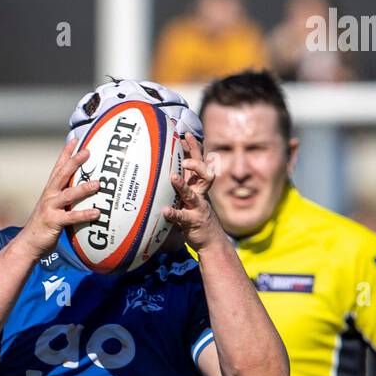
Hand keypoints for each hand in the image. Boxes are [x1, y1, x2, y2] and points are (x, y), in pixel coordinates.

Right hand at [19, 141, 100, 260]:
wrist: (28, 243)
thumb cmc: (44, 226)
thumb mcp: (53, 208)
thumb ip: (65, 200)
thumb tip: (82, 194)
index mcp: (49, 191)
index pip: (58, 167)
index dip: (66, 153)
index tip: (75, 140)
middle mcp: (49, 196)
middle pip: (62, 174)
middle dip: (74, 161)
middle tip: (87, 151)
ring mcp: (50, 208)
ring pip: (68, 194)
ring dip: (84, 188)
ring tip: (98, 183)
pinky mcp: (53, 222)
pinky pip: (71, 217)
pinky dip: (84, 214)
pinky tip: (97, 213)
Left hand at [163, 133, 220, 251]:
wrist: (210, 240)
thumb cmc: (196, 215)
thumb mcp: (190, 197)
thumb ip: (182, 184)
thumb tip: (166, 169)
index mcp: (198, 185)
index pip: (200, 162)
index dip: (195, 148)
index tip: (186, 135)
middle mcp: (200, 193)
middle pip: (203, 173)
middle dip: (195, 161)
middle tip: (185, 155)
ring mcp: (197, 207)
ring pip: (192, 193)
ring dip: (182, 185)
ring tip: (172, 177)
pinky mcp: (193, 221)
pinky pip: (183, 216)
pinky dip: (174, 213)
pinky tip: (165, 211)